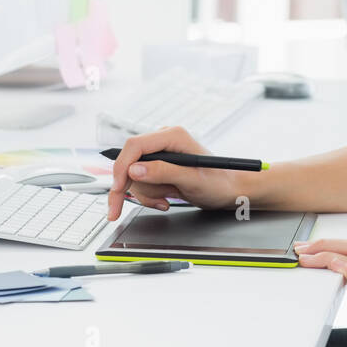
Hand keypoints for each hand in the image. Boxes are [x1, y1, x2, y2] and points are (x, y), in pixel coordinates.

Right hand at [107, 125, 240, 221]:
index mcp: (172, 135)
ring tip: (166, 201)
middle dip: (129, 188)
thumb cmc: (219, 183)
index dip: (122, 168)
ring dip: (146, 194)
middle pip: (129, 162)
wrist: (230, 191)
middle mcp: (163, 140)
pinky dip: (149, 195)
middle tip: (116, 211)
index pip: (134, 146)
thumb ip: (163, 172)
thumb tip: (134, 170)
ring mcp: (160, 153)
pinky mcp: (158, 165)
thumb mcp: (192, 180)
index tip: (117, 190)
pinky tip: (165, 200)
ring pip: (133, 175)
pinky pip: (141, 181)